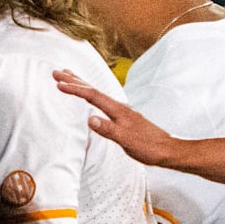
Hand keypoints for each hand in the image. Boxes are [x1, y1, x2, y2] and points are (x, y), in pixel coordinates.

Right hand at [52, 69, 178, 165]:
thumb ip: (108, 129)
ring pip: (97, 94)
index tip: (59, 84)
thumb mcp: (127, 141)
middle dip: (74, 80)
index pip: (93, 97)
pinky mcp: (122, 116)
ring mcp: (121, 111)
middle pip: (93, 90)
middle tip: (57, 72)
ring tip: (69, 76)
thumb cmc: (149, 147)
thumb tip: (90, 119)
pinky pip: (102, 101)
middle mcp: (119, 107)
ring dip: (82, 84)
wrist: (168, 150)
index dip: (75, 90)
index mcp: (118, 111)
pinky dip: (91, 95)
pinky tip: (90, 97)